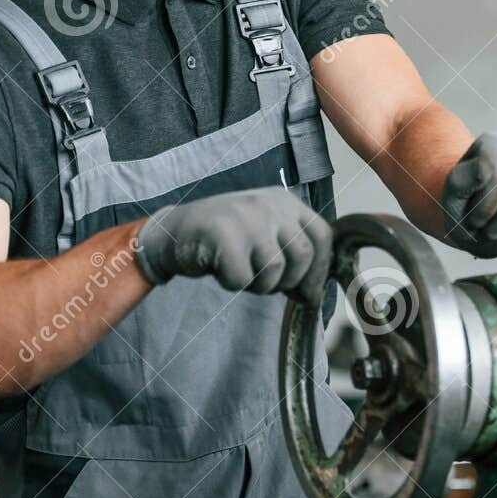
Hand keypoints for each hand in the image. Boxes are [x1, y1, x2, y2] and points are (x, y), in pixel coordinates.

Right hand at [134, 187, 332, 300]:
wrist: (175, 231)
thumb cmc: (226, 239)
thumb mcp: (266, 236)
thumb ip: (291, 254)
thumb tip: (313, 295)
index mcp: (285, 201)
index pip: (322, 235)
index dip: (319, 270)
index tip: (307, 293)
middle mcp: (270, 203)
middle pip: (303, 254)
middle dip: (289, 282)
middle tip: (265, 284)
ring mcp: (247, 216)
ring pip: (275, 270)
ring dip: (259, 285)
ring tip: (241, 272)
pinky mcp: (223, 234)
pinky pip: (243, 278)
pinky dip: (232, 284)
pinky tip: (220, 268)